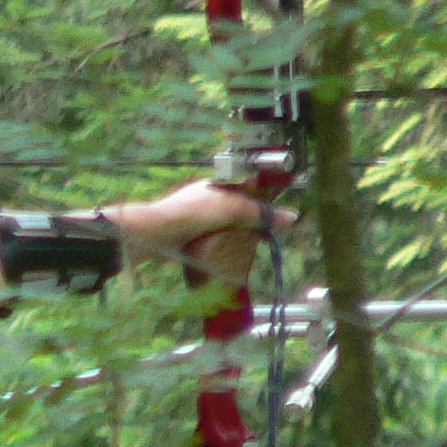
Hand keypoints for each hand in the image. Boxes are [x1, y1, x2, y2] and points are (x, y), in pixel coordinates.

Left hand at [117, 179, 291, 277]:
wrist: (155, 234)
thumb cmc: (193, 214)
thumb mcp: (232, 209)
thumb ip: (260, 213)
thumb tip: (291, 217)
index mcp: (217, 186)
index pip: (248, 191)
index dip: (263, 204)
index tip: (275, 220)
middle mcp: (207, 201)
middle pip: (239, 214)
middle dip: (250, 228)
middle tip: (261, 239)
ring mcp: (197, 221)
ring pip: (227, 231)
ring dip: (236, 242)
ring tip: (245, 252)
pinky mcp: (190, 239)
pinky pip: (214, 245)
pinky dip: (222, 251)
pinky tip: (228, 260)